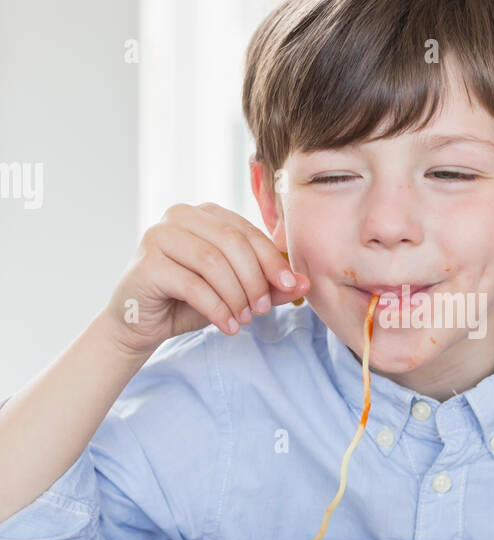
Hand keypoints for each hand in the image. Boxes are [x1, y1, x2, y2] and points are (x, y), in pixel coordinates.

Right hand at [100, 201, 309, 356]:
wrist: (141, 323)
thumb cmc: (189, 301)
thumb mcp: (236, 291)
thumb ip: (268, 284)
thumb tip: (305, 284)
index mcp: (204, 213)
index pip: (246, 231)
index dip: (272, 258)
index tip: (290, 286)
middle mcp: (179, 215)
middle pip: (231, 242)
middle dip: (254, 278)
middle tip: (262, 309)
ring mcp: (158, 235)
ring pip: (212, 262)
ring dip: (236, 295)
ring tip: (245, 319)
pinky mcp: (146, 263)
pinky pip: (192, 284)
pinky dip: (216, 308)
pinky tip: (227, 326)